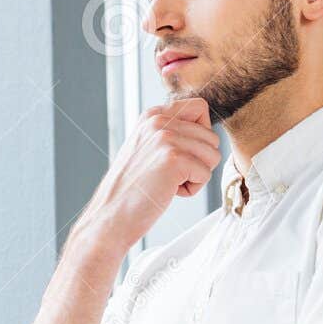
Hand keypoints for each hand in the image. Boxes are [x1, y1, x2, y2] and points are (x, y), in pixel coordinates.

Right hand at [75, 98, 221, 252]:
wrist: (110, 215)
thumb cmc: (131, 189)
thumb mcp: (148, 147)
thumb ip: (172, 132)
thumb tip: (207, 132)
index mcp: (152, 115)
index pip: (199, 108)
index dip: (200, 135)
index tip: (179, 155)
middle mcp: (158, 120)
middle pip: (211, 136)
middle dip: (199, 161)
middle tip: (170, 174)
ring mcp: (165, 138)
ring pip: (213, 155)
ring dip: (195, 175)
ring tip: (167, 182)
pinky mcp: (173, 159)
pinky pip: (205, 174)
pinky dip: (191, 190)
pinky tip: (167, 191)